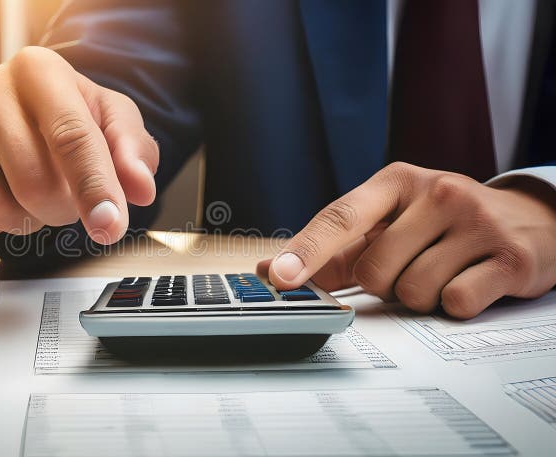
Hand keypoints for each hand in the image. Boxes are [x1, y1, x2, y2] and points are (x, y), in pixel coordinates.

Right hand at [0, 46, 157, 243]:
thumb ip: (134, 153)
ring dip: (28, 220)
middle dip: (63, 207)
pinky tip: (3, 198)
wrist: (25, 107)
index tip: (110, 228)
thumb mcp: (115, 121)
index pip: (71, 138)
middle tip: (67, 194)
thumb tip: (139, 189)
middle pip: (34, 183)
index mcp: (39, 70)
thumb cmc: (73, 113)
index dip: (94, 189)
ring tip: (34, 192)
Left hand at [258, 163, 555, 317]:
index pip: (340, 216)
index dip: (306, 251)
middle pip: (374, 271)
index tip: (280, 278)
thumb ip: (334, 249)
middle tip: (412, 265)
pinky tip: (470, 280)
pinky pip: (455, 303)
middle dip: (384, 284)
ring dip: (420, 297)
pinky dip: (455, 304)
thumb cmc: (444, 224)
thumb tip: (273, 271)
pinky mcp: (509, 256)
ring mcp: (476, 221)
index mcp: (397, 181)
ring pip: (412, 293)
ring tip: (443, 270)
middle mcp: (437, 192)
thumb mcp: (391, 221)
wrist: (530, 220)